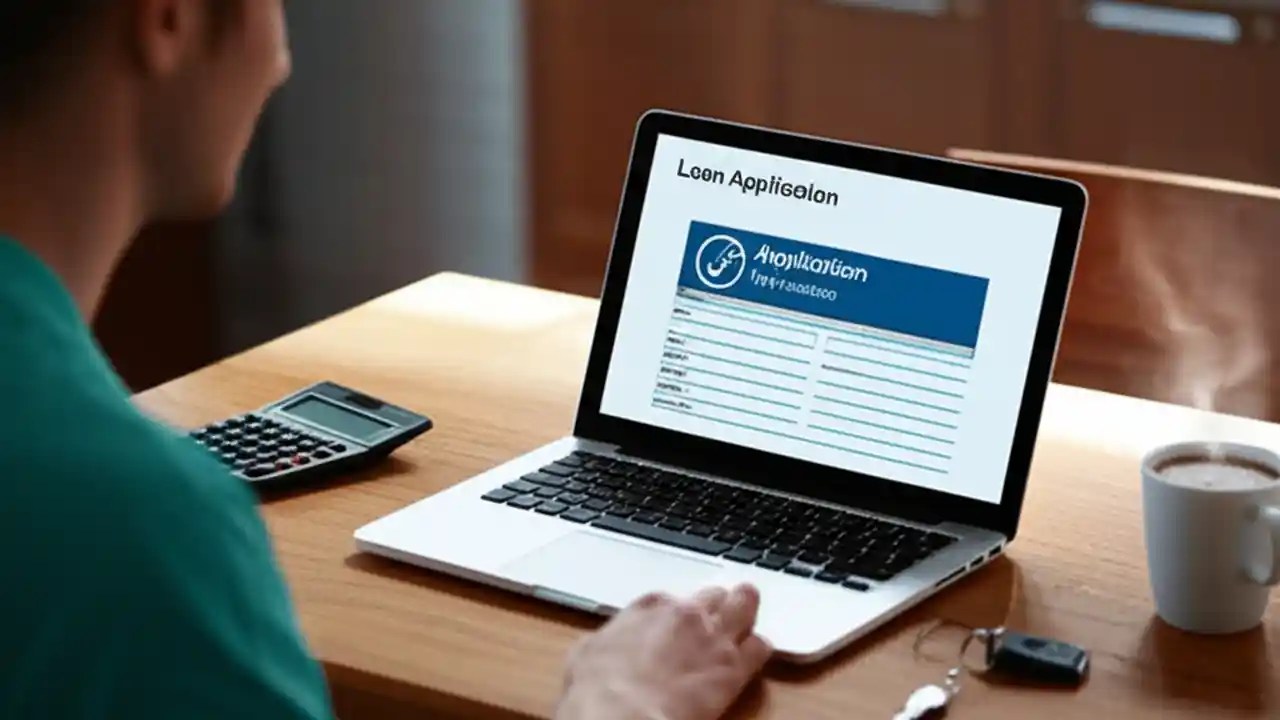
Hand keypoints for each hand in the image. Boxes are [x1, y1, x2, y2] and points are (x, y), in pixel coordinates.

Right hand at [556, 584, 771, 719]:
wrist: (623, 714)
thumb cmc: (598, 689)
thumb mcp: (586, 654)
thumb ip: (607, 641)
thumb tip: (603, 647)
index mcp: (649, 606)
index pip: (673, 598)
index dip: (677, 611)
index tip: (676, 621)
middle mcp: (685, 613)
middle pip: (713, 596)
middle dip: (715, 604)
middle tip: (717, 611)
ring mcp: (713, 636)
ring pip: (744, 606)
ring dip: (746, 608)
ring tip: (747, 610)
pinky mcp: (734, 667)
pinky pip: (761, 647)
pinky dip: (759, 648)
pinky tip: (755, 653)